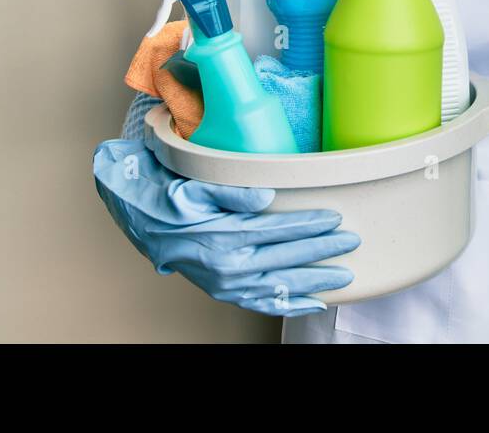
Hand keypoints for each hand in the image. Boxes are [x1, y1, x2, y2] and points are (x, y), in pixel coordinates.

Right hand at [93, 138, 359, 315]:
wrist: (137, 218)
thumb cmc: (166, 195)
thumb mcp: (194, 184)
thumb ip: (232, 190)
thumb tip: (266, 195)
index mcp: (224, 237)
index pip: (279, 231)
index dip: (310, 225)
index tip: (335, 219)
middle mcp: (227, 266)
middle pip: (286, 258)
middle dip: (322, 251)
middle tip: (351, 242)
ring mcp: (225, 282)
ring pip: (279, 285)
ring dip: (313, 282)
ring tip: (343, 276)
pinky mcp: (222, 289)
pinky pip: (262, 302)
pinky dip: (288, 304)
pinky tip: (311, 303)